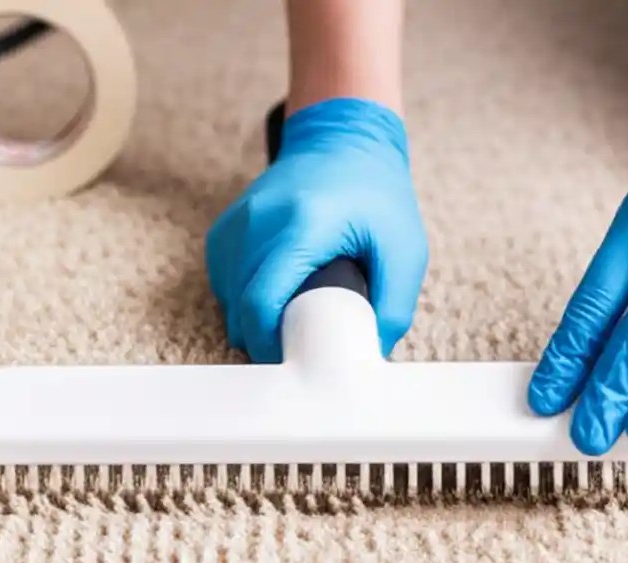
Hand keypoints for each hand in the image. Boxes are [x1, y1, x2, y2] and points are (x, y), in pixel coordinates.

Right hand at [206, 98, 428, 361]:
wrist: (344, 138)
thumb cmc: (377, 193)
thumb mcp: (405, 249)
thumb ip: (393, 305)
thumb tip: (369, 353)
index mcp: (301, 227)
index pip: (261, 303)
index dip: (269, 344)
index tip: (293, 359)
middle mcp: (259, 222)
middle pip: (239, 307)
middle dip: (264, 337)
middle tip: (301, 343)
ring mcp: (237, 222)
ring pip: (227, 297)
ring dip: (252, 318)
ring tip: (291, 314)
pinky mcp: (226, 227)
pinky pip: (222, 279)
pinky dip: (241, 296)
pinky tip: (273, 292)